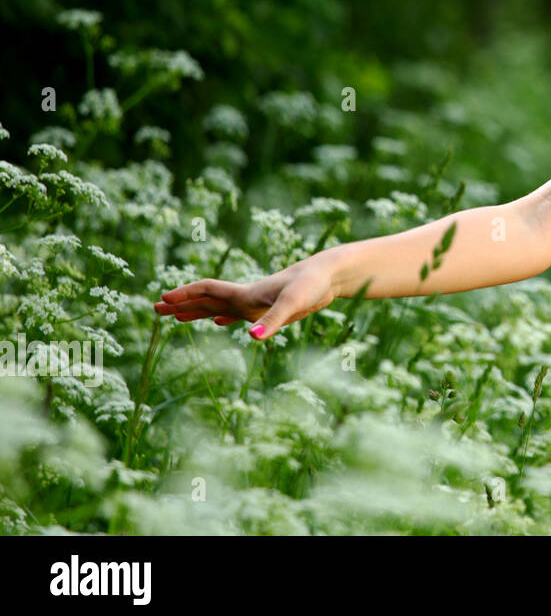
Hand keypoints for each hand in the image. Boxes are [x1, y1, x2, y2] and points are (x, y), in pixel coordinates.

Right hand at [154, 255, 337, 340]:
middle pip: (205, 300)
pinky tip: (220, 321)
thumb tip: (253, 338)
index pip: (207, 290)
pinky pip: (238, 314)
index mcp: (246, 294)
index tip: (163, 300)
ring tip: (176, 317)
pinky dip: (225, 317)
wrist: (330, 276)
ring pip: (218, 307)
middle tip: (155, 309)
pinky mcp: (268, 309)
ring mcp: (256, 303)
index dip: (185, 295)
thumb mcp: (292, 304)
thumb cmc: (312, 285)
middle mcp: (247, 298)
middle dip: (181, 305)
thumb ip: (272, 321)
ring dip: (197, 311)